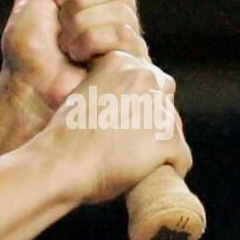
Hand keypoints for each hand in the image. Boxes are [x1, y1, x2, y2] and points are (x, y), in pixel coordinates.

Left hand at [2, 0, 146, 108]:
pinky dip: (90, 42)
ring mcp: (127, 41)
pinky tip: (79, 58)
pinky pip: (121, 34)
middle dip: (78, 5)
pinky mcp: (130, 63)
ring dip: (79, 27)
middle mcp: (118, 16)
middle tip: (60, 26)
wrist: (27, 84)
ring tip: (66, 47)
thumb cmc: (28, 48)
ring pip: (118, 11)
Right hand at [40, 49, 191, 204]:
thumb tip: (122, 106)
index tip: (115, 125)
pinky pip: (181, 159)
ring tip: (124, 163)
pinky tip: (142, 177)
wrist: (58, 164)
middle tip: (122, 145)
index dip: (134, 107)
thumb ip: (106, 91)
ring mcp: (160, 108)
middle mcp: (146, 77)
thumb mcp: (79, 97)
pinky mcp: (170, 140)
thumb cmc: (61, 139)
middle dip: (150, 123)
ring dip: (155, 148)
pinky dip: (166, 171)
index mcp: (121, 62)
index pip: (147, 82)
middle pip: (165, 102)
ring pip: (172, 131)